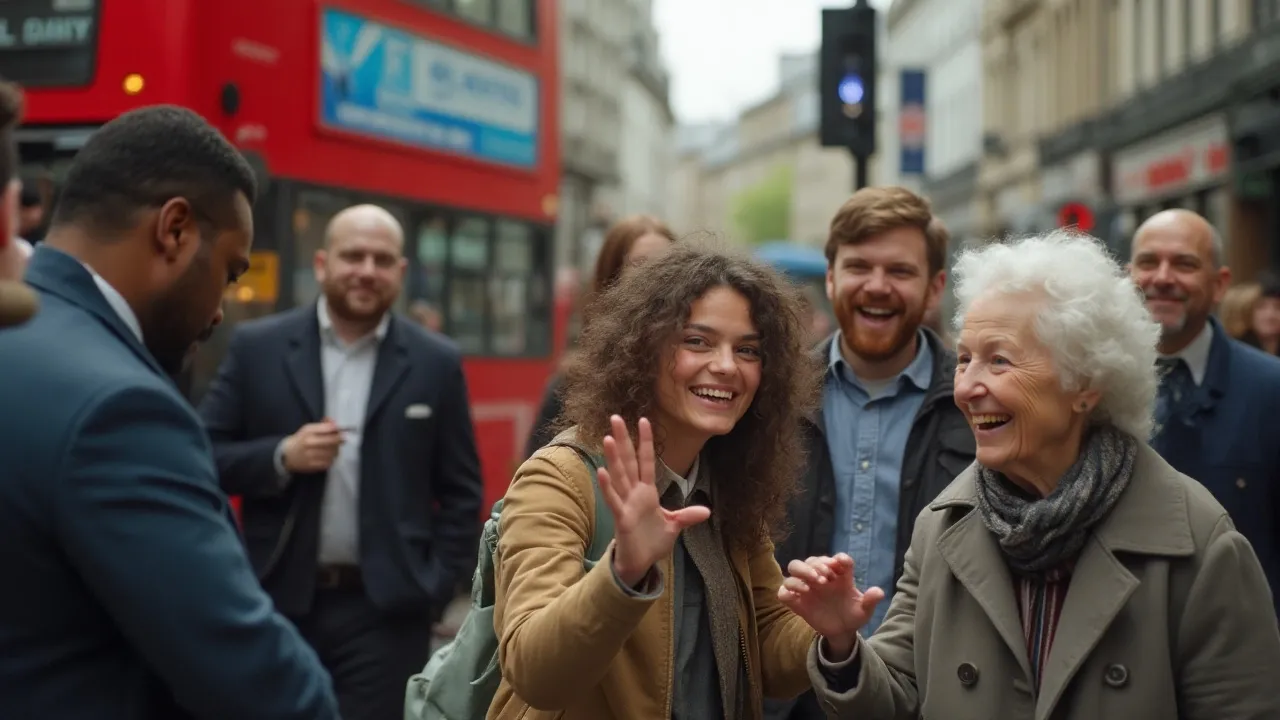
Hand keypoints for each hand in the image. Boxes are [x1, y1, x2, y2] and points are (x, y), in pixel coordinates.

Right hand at [282, 418, 343, 473]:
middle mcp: (309, 443)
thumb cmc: (300, 440)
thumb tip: (336, 424)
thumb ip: (323, 425)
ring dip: (337, 450)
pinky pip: (329, 462)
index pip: (329, 428)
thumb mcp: (308, 429)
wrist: (287, 455)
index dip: (338, 429)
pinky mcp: (313, 465)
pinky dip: (331, 458)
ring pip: (333, 452)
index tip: (341, 430)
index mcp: (308, 432)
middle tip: (342, 439)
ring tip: (335, 448)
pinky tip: (329, 456)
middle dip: (340, 440)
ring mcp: (311, 455)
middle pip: (333, 441)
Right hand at [596, 416, 709, 585]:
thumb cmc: (652, 542)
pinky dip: (608, 487)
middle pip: (629, 462)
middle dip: (623, 440)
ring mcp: (626, 504)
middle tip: (616, 417)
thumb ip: (687, 516)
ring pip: (619, 476)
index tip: (643, 420)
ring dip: (613, 458)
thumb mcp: (673, 526)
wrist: (640, 564)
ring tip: (607, 438)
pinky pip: (614, 500)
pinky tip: (602, 472)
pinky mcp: (621, 519)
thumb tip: (706, 511)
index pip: (646, 461)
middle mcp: (634, 494)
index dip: (645, 442)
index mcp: (647, 492)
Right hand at [778, 553, 884, 657]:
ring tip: (814, 583)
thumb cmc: (853, 616)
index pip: (838, 559)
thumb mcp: (864, 610)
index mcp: (840, 575)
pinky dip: (787, 590)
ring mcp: (808, 587)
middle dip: (817, 564)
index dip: (840, 559)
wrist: (842, 631)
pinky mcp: (797, 601)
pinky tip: (799, 595)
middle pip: (811, 559)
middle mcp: (822, 577)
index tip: (842, 565)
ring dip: (803, 571)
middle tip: (826, 577)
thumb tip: (879, 592)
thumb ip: (870, 601)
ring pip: (794, 567)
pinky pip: (784, 590)